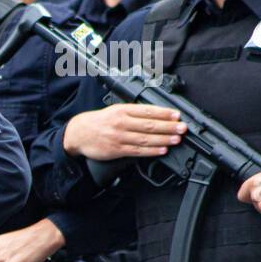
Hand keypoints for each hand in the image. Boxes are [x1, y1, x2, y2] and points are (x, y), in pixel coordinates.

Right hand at [63, 104, 184, 160]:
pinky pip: (137, 151)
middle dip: (168, 126)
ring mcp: (119, 137)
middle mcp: (121, 123)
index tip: (177, 115)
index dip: (164, 113)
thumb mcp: (114, 110)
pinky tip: (162, 150)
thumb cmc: (99, 122)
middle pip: (149, 125)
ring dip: (163, 139)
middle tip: (182, 128)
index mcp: (122, 110)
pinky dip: (151, 151)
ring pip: (145, 139)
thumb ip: (133, 113)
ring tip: (176, 139)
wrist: (78, 133)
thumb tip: (157, 116)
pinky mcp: (116, 150)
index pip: (147, 111)